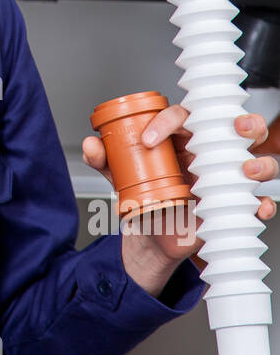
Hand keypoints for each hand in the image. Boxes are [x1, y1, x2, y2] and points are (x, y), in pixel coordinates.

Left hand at [82, 105, 277, 287]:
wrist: (151, 237)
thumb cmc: (145, 198)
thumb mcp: (122, 178)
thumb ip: (106, 161)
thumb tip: (92, 146)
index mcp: (183, 139)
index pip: (184, 116)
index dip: (168, 121)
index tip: (149, 140)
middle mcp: (209, 154)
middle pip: (237, 128)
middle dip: (244, 123)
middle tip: (235, 128)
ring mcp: (226, 178)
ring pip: (257, 161)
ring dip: (259, 163)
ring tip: (245, 170)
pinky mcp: (234, 204)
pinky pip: (258, 201)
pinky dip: (263, 204)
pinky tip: (256, 206)